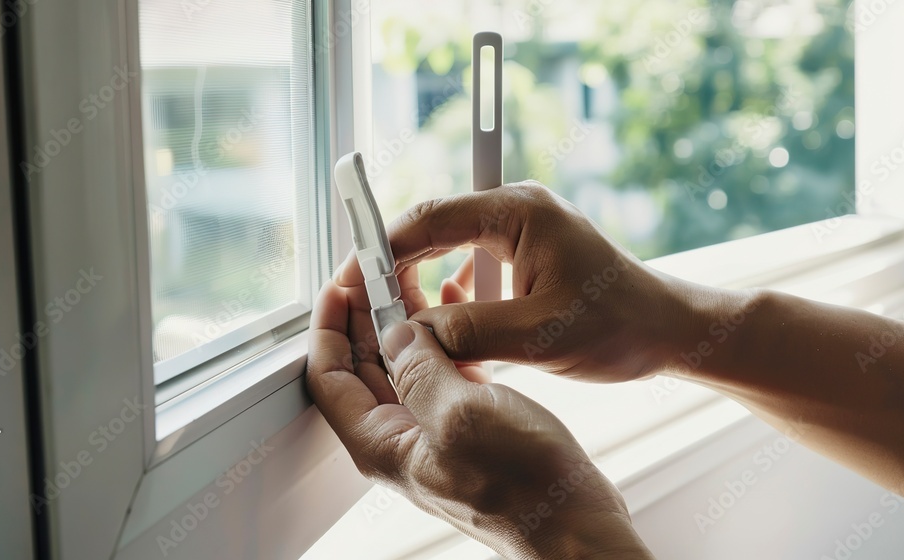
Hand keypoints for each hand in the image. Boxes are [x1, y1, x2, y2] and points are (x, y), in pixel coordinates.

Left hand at [306, 281, 652, 558]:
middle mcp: (400, 437)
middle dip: (366, 315)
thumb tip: (396, 332)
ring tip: (415, 278)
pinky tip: (458, 309)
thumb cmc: (522, 487)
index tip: (342, 283)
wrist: (573, 524)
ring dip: (407, 322)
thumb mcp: (462, 415)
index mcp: (382, 441)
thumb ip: (420, 369)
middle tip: (377, 271)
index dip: (330, 325)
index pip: (330, 375)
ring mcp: (434, 432)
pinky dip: (444, 340)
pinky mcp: (468, 426)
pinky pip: (442, 374)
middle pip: (363, 366)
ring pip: (405, 366)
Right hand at [337, 181, 710, 381]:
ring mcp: (519, 231)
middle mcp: (515, 211)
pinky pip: (469, 268)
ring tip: (402, 325)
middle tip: (367, 308)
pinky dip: (450, 296)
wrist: (668, 331)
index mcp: (518, 212)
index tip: (352, 280)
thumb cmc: (619, 327)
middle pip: (430, 228)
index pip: (428, 217)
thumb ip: (467, 331)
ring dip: (421, 286)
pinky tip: (448, 328)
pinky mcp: (523, 256)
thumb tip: (407, 334)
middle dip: (395, 268)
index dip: (381, 248)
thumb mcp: (537, 336)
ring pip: (446, 250)